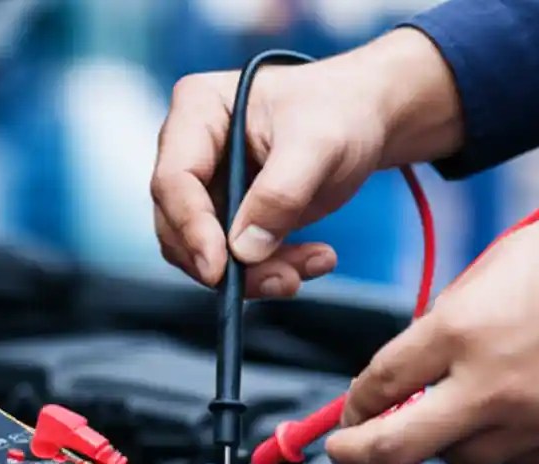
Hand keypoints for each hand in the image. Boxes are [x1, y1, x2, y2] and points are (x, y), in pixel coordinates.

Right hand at [151, 29, 461, 297]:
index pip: (174, 180)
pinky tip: (313, 260)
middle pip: (178, 223)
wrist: (364, 118)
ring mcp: (205, 186)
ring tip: (309, 267)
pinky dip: (270, 270)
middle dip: (226, 261)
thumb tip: (244, 250)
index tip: (218, 268)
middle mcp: (189, 150)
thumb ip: (280, 194)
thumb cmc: (340, 109)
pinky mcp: (227, 216)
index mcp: (197, 110)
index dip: (191, 228)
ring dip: (254, 273)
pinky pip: (232, 259)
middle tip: (279, 279)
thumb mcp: (319, 143)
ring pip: (202, 251)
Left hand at [326, 196, 538, 463]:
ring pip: (461, 458)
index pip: (378, 383)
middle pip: (396, 448)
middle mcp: (494, 386)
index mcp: (463, 330)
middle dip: (356, 454)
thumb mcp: (501, 265)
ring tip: (450, 415)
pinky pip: (519, 457)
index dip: (351, 402)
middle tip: (341, 453)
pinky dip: (501, 441)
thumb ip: (451, 318)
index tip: (345, 410)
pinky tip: (513, 412)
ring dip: (441, 442)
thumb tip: (418, 358)